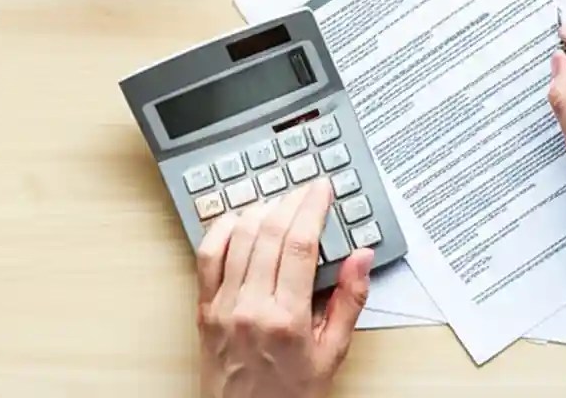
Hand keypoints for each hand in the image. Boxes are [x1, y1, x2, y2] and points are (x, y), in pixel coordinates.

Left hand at [196, 180, 373, 397]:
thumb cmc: (290, 396)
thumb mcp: (333, 352)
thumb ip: (349, 300)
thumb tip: (361, 258)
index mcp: (286, 318)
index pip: (300, 243)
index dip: (312, 207)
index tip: (322, 189)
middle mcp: (250, 307)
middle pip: (270, 233)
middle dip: (291, 202)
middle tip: (307, 190)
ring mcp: (222, 306)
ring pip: (239, 237)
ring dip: (261, 210)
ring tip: (281, 203)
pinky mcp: (204, 309)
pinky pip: (207, 256)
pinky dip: (223, 230)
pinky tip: (240, 221)